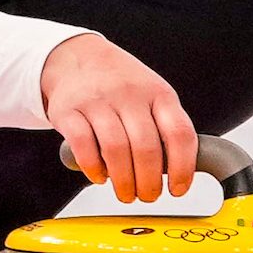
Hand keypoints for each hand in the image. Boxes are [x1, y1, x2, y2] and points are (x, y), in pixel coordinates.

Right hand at [40, 34, 197, 202]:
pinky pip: (83, 146)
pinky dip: (93, 168)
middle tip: (148, 196)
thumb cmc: (120, 82)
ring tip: (126, 192)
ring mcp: (98, 101)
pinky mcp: (69, 111)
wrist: (76, 56)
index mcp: (158, 93)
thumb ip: (166, 127)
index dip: (183, 167)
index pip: (179, 133)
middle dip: (149, 183)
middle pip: (146, 147)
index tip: (178, 189)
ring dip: (123, 181)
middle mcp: (129, 95)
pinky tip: (99, 176)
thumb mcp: (152, 94)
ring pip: (116, 149)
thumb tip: (181, 171)